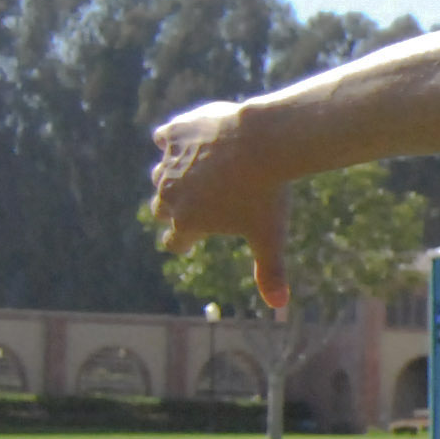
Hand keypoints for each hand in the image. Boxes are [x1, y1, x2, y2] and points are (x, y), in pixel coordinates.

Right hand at [148, 102, 290, 307]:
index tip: (194, 238)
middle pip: (161, 210)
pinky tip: (194, 140)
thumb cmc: (269, 193)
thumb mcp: (270, 235)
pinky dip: (174, 139)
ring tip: (199, 173)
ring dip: (173, 177)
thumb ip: (270, 271)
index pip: (175, 242)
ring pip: (160, 175)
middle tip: (199, 202)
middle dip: (175, 209)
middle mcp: (170, 195)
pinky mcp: (174, 134)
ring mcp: (169, 164)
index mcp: (188, 223)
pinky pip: (163, 138)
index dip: (186, 241)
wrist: (265, 143)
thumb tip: (279, 305)